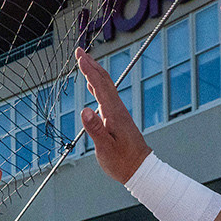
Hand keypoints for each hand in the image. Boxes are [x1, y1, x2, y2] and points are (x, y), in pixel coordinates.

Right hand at [77, 48, 151, 184]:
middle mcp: (117, 109)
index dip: (89, 71)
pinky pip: (106, 96)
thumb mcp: (105, 148)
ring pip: (106, 86)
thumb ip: (95, 129)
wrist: (140, 169)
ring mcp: (117, 113)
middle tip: (79, 51)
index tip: (80, 57)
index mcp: (113, 113)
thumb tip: (84, 110)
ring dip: (95, 72)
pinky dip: (98, 86)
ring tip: (85, 62)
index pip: (100, 87)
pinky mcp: (117, 118)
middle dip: (91, 64)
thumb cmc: (122, 161)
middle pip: (104, 81)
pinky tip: (92, 86)